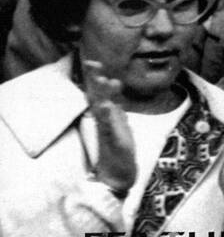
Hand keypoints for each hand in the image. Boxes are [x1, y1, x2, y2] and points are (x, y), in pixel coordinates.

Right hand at [82, 58, 136, 196]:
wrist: (118, 176)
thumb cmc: (117, 148)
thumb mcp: (118, 124)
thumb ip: (114, 106)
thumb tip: (113, 89)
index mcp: (106, 115)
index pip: (99, 93)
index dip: (95, 77)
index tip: (91, 61)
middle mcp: (104, 121)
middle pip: (97, 97)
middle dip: (95, 80)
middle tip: (92, 63)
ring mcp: (107, 131)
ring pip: (103, 110)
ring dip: (103, 95)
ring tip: (103, 80)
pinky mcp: (112, 142)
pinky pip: (109, 128)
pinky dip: (108, 117)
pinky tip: (107, 106)